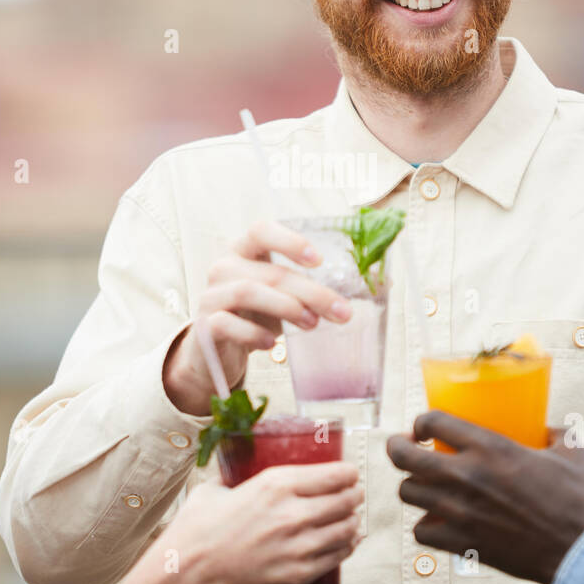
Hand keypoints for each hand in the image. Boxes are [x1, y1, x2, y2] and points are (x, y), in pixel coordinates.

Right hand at [105, 462, 362, 583]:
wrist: (185, 573)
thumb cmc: (196, 530)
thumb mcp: (216, 488)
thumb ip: (237, 476)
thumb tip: (240, 468)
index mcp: (275, 484)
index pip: (333, 475)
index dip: (348, 473)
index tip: (350, 473)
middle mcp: (292, 513)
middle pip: (345, 501)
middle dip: (354, 496)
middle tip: (353, 494)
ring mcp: (297, 546)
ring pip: (346, 529)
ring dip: (353, 520)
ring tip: (351, 517)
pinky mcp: (296, 573)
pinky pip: (336, 556)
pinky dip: (346, 547)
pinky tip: (346, 541)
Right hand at [162, 219, 352, 414]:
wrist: (213, 353)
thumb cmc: (254, 318)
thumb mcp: (282, 297)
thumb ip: (311, 288)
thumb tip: (379, 285)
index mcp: (244, 252)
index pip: (260, 230)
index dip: (290, 241)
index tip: (320, 260)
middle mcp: (224, 267)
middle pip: (270, 271)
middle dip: (311, 291)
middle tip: (341, 311)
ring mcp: (210, 295)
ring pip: (248, 291)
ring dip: (286, 307)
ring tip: (312, 324)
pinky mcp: (204, 325)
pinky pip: (227, 323)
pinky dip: (253, 333)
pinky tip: (272, 344)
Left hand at [386, 412, 583, 583]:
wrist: (581, 552)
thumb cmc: (579, 501)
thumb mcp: (572, 453)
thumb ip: (555, 434)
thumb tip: (547, 430)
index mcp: (489, 447)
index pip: (432, 421)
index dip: (421, 421)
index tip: (424, 427)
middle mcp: (466, 475)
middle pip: (402, 456)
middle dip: (397, 447)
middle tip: (405, 448)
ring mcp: (459, 510)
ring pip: (407, 492)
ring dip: (413, 486)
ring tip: (424, 485)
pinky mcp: (461, 542)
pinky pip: (421, 531)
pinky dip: (425, 525)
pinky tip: (438, 520)